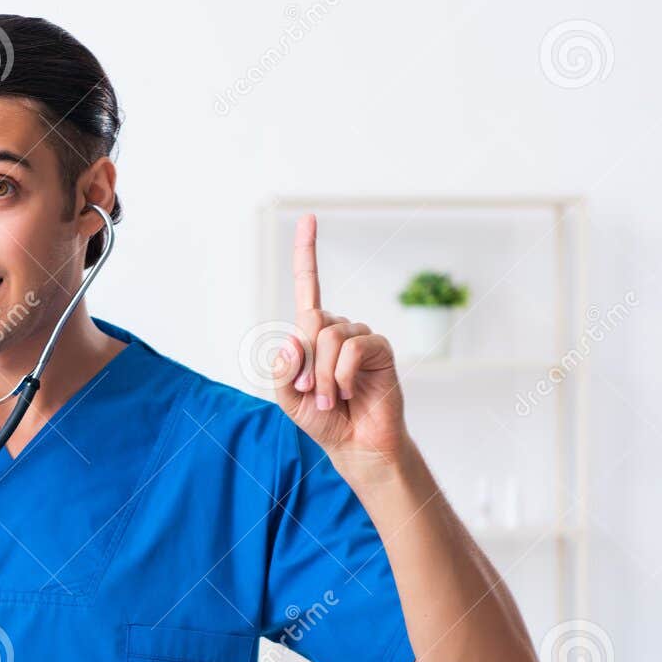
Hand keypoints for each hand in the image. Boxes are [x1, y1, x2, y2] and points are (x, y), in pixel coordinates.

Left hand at [269, 213, 407, 469]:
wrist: (355, 445)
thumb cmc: (323, 419)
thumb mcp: (288, 397)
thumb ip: (281, 369)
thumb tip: (291, 338)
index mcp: (313, 334)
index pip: (309, 286)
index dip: (307, 252)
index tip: (309, 217)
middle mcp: (337, 328)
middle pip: (311, 322)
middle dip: (304, 363)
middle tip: (310, 393)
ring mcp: (359, 337)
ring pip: (329, 337)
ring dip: (321, 375)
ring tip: (330, 398)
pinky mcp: (379, 349)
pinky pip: (352, 348)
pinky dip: (341, 374)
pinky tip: (346, 392)